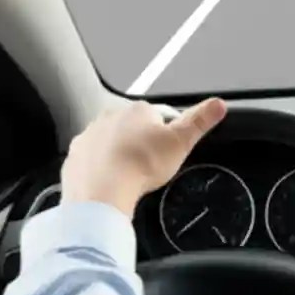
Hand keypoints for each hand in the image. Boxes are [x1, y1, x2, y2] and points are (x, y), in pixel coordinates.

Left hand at [61, 98, 226, 218]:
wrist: (102, 191)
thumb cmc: (141, 166)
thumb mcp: (180, 143)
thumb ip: (199, 120)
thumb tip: (219, 103)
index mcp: (139, 111)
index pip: (159, 116)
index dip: (166, 135)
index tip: (167, 152)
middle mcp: (111, 116)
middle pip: (133, 127)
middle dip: (141, 143)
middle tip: (149, 166)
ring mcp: (90, 134)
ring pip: (111, 141)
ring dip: (119, 153)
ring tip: (129, 176)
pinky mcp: (76, 154)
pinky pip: (91, 157)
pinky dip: (100, 167)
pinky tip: (110, 181)